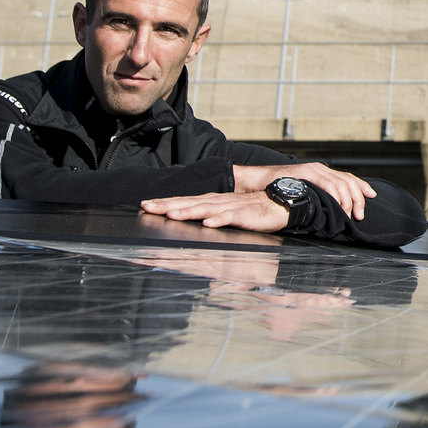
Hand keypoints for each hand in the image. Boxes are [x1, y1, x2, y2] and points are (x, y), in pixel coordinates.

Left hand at [142, 190, 287, 231]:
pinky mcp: (246, 215)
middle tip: (147, 207)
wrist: (281, 203)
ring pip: (206, 209)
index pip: (186, 201)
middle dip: (168, 205)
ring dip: (188, 211)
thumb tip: (198, 226)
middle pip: (190, 203)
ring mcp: (232, 207)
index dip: (166, 203)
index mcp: (214, 202)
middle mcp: (219, 202)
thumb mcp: (230, 217)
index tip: (146, 205)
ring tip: (172, 215)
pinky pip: (231, 217)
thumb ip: (214, 220)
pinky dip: (219, 220)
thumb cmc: (254, 211)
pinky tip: (209, 223)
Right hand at [234, 162, 375, 220]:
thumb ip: (316, 197)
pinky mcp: (306, 173)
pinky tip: (338, 206)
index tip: (373, 195)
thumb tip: (329, 211)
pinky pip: (327, 184)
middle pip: (348, 181)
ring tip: (349, 215)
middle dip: (358, 198)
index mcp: (322, 172)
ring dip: (348, 201)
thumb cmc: (279, 190)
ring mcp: (314, 169)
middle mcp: (321, 168)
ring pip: (341, 183)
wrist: (259, 181)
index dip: (362, 186)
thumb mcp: (303, 193)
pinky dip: (336, 196)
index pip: (347, 177)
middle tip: (360, 215)